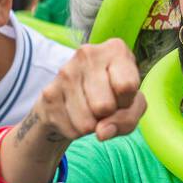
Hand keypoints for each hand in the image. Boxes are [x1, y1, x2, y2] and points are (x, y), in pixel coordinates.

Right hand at [28, 40, 145, 145]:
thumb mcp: (132, 105)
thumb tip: (102, 132)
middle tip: (105, 103)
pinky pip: (72, 129)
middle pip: (105, 106)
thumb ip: (128, 118)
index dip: (128, 102)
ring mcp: (65, 72)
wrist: (74, 96)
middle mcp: (88, 54)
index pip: (127, 87)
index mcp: (115, 50)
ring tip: (90, 109)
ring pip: (87, 123)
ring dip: (93, 125)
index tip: (122, 95)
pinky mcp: (49, 93)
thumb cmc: (112, 96)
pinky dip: (78, 130)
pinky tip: (75, 113)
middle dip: (109, 114)